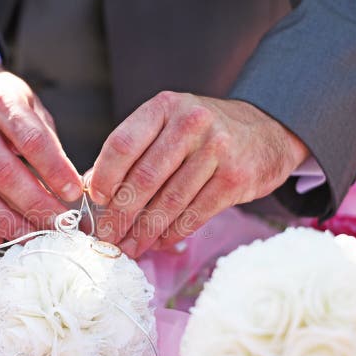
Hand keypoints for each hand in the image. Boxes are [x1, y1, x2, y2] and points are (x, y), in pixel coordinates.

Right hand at [0, 48, 81, 245]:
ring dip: (6, 222)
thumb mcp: (28, 104)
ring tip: (33, 238)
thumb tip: (69, 188)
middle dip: (35, 205)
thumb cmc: (0, 103)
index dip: (54, 169)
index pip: (30, 140)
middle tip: (59, 226)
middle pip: (2, 173)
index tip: (74, 192)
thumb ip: (46, 139)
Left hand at [90, 92, 308, 257]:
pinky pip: (195, 213)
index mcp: (164, 107)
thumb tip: (89, 186)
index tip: (94, 201)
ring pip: (169, 201)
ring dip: (144, 232)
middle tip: (106, 238)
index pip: (123, 144)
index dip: (104, 176)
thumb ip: (131, 152)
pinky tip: (159, 242)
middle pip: (144, 178)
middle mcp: (191, 123)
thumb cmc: (203, 133)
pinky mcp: (235, 178)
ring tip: (129, 248)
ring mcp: (217, 149)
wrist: (266, 131)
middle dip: (120, 215)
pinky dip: (173, 233)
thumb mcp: (167, 126)